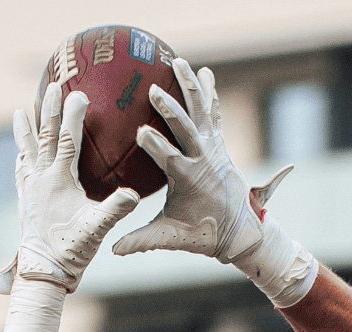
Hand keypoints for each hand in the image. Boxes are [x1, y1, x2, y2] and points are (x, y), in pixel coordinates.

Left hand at [0, 83, 140, 295]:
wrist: (42, 271)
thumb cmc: (71, 251)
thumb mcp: (96, 230)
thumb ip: (114, 210)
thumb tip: (134, 195)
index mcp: (59, 181)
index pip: (67, 140)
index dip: (73, 115)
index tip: (80, 94)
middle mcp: (41, 179)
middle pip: (45, 136)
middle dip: (49, 109)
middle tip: (53, 85)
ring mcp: (30, 188)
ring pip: (28, 151)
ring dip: (26, 129)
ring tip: (20, 111)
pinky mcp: (25, 200)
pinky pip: (22, 170)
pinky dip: (21, 156)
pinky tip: (20, 152)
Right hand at [111, 57, 290, 263]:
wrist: (238, 231)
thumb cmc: (199, 234)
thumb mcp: (168, 237)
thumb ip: (140, 241)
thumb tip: (112, 250)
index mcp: (188, 180)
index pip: (170, 159)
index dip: (156, 145)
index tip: (140, 130)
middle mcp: (203, 159)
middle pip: (187, 129)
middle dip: (171, 109)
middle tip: (154, 90)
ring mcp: (213, 148)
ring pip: (201, 112)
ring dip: (190, 87)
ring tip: (179, 62)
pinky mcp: (218, 143)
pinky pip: (214, 113)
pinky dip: (209, 93)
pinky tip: (205, 72)